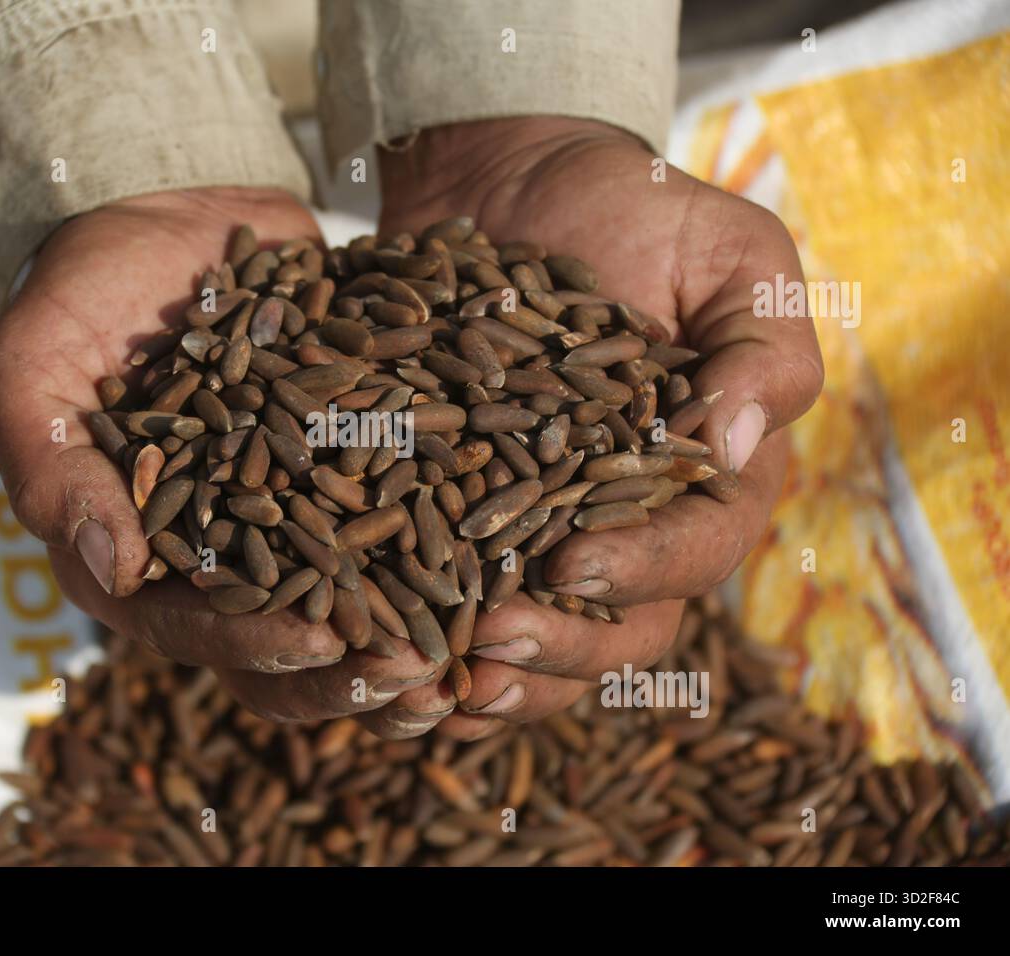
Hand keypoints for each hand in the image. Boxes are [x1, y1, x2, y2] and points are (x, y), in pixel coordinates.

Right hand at [0, 188, 439, 730]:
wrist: (163, 210)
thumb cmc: (76, 292)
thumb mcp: (31, 372)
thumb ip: (52, 470)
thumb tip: (114, 567)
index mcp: (141, 553)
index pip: (196, 628)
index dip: (257, 647)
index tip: (323, 648)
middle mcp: (224, 547)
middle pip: (288, 635)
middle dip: (352, 664)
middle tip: (420, 675)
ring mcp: (295, 504)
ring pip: (357, 590)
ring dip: (412, 621)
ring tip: (474, 637)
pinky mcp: (350, 453)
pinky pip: (401, 503)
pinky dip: (447, 528)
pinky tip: (502, 544)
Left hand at [378, 118, 823, 738]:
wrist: (517, 183)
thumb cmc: (640, 213)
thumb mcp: (731, 255)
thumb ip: (761, 348)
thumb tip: (729, 446)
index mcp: (706, 480)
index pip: (696, 550)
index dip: (642, 571)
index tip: (569, 564)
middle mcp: (630, 527)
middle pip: (617, 629)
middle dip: (556, 649)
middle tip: (487, 647)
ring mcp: (543, 533)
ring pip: (535, 645)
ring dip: (485, 681)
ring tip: (423, 690)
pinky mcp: (463, 523)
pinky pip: (451, 608)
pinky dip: (420, 646)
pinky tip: (371, 665)